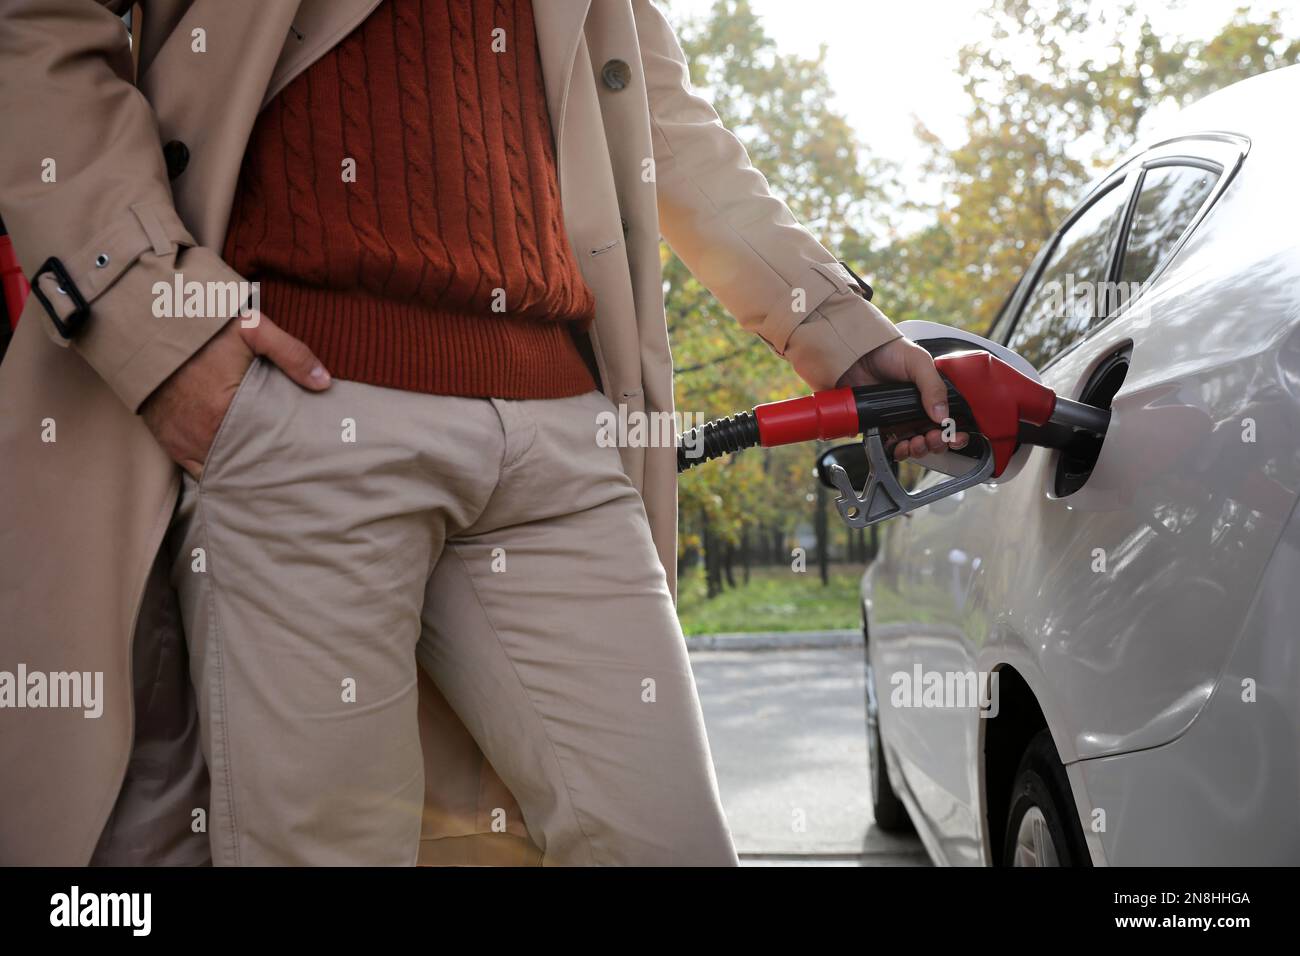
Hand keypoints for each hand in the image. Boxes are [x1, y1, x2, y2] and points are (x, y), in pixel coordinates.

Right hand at [141, 313, 330, 478]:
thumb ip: (292, 354)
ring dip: (241, 473)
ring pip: (221, 472)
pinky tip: (237, 471)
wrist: (146, 327)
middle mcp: (202, 434)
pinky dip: (217, 472)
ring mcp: (183, 442)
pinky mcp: (170, 443)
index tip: (303, 459)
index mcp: (225, 411)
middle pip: (243, 465)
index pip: (265, 448)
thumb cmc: (202, 330)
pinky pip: (197, 471)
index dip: (284, 455)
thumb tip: (324, 382)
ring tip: (267, 474)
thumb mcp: (253, 330)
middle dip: (266, 468)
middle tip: (290, 471)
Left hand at [836, 337, 969, 460]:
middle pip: (934, 440)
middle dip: (936, 444)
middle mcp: (917, 411)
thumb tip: (942, 415)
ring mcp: (899, 420)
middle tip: (932, 437)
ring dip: (918, 450)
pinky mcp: (880, 426)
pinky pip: (890, 446)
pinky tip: (898, 445)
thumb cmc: (890, 352)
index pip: (950, 422)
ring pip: (914, 447)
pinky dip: (896, 451)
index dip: (954, 434)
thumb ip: (933, 387)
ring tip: (915, 441)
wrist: (858, 352)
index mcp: (932, 397)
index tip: (954, 437)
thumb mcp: (919, 363)